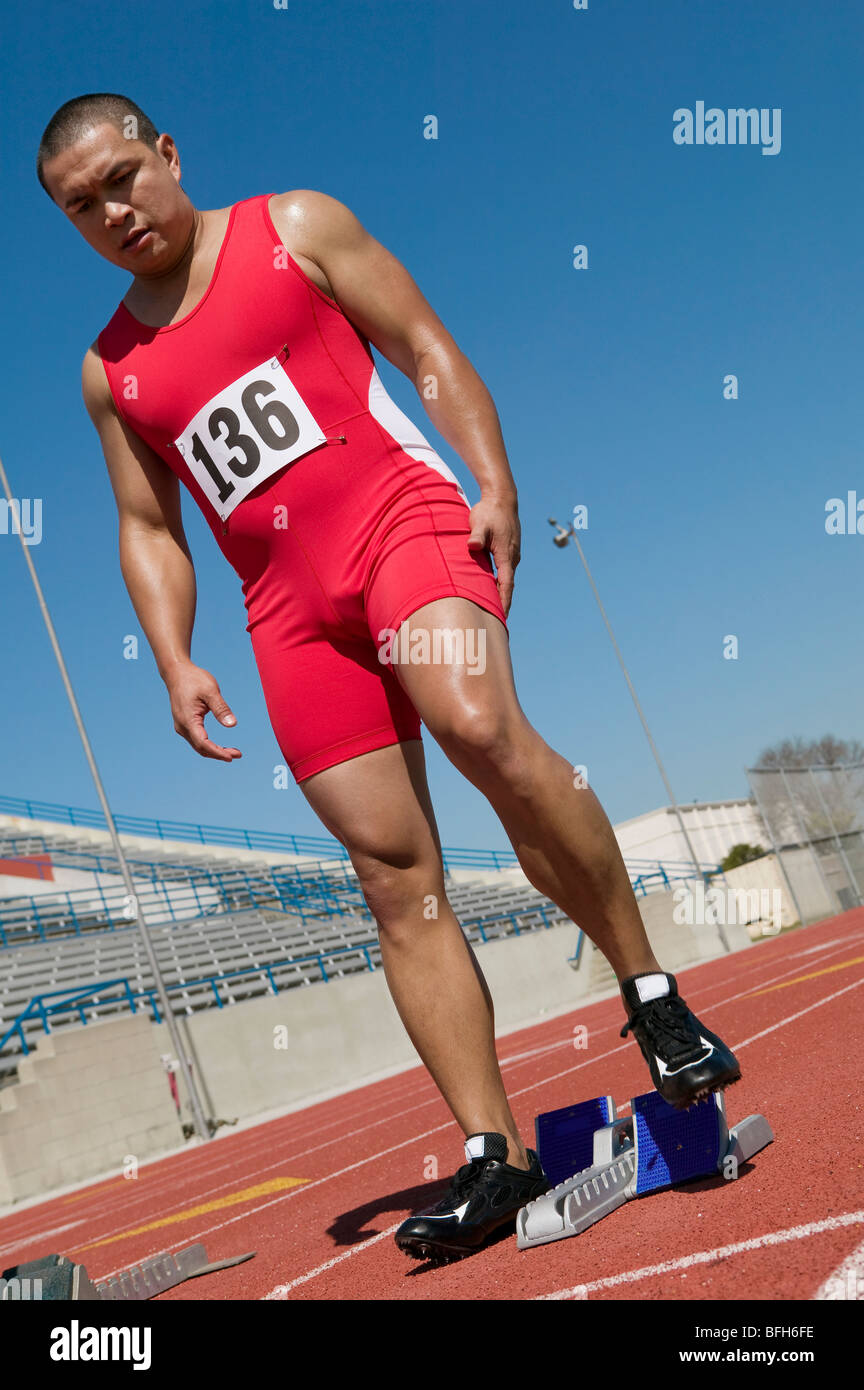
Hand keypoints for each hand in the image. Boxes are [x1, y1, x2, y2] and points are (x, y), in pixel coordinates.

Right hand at [166, 663, 241, 761]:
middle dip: (219, 754)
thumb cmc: (194, 679)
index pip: (204, 743)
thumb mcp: (211, 691)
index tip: (232, 757)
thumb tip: (232, 725)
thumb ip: (221, 709)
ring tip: (232, 752)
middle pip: (201, 748)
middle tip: (238, 754)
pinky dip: (208, 745)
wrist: (177, 672)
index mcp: (188, 720)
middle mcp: (182, 726)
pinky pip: (196, 740)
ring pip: (198, 746)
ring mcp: (181, 726)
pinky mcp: (184, 724)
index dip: (218, 752)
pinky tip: (219, 746)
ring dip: (214, 751)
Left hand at [467, 494, 520, 616]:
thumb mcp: (480, 523)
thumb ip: (476, 536)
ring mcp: (511, 555)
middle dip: (502, 604)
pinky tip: (491, 592)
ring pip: (506, 580)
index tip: (502, 618)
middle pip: (507, 586)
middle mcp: (512, 558)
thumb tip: (472, 546)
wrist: (502, 498)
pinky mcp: (507, 552)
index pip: (506, 584)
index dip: (504, 602)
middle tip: (496, 624)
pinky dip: (499, 584)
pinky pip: (503, 573)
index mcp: (506, 555)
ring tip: (493, 613)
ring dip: (501, 595)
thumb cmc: (489, 511)